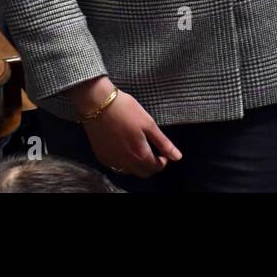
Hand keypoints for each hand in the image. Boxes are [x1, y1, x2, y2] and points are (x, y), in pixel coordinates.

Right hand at [67, 79, 181, 177]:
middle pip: (143, 173)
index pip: (155, 168)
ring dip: (137, 165)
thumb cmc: (126, 110)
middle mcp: (125, 162)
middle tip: (154, 151)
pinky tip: (124, 149)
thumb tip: (178, 157)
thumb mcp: (149, 124)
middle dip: (151, 165)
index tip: (163, 152)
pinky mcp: (101, 156)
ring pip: (129, 171)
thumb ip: (163, 143)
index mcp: (139, 154)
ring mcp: (111, 160)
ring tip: (139, 149)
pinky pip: (116, 166)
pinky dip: (123, 162)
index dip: (163, 161)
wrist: (98, 104)